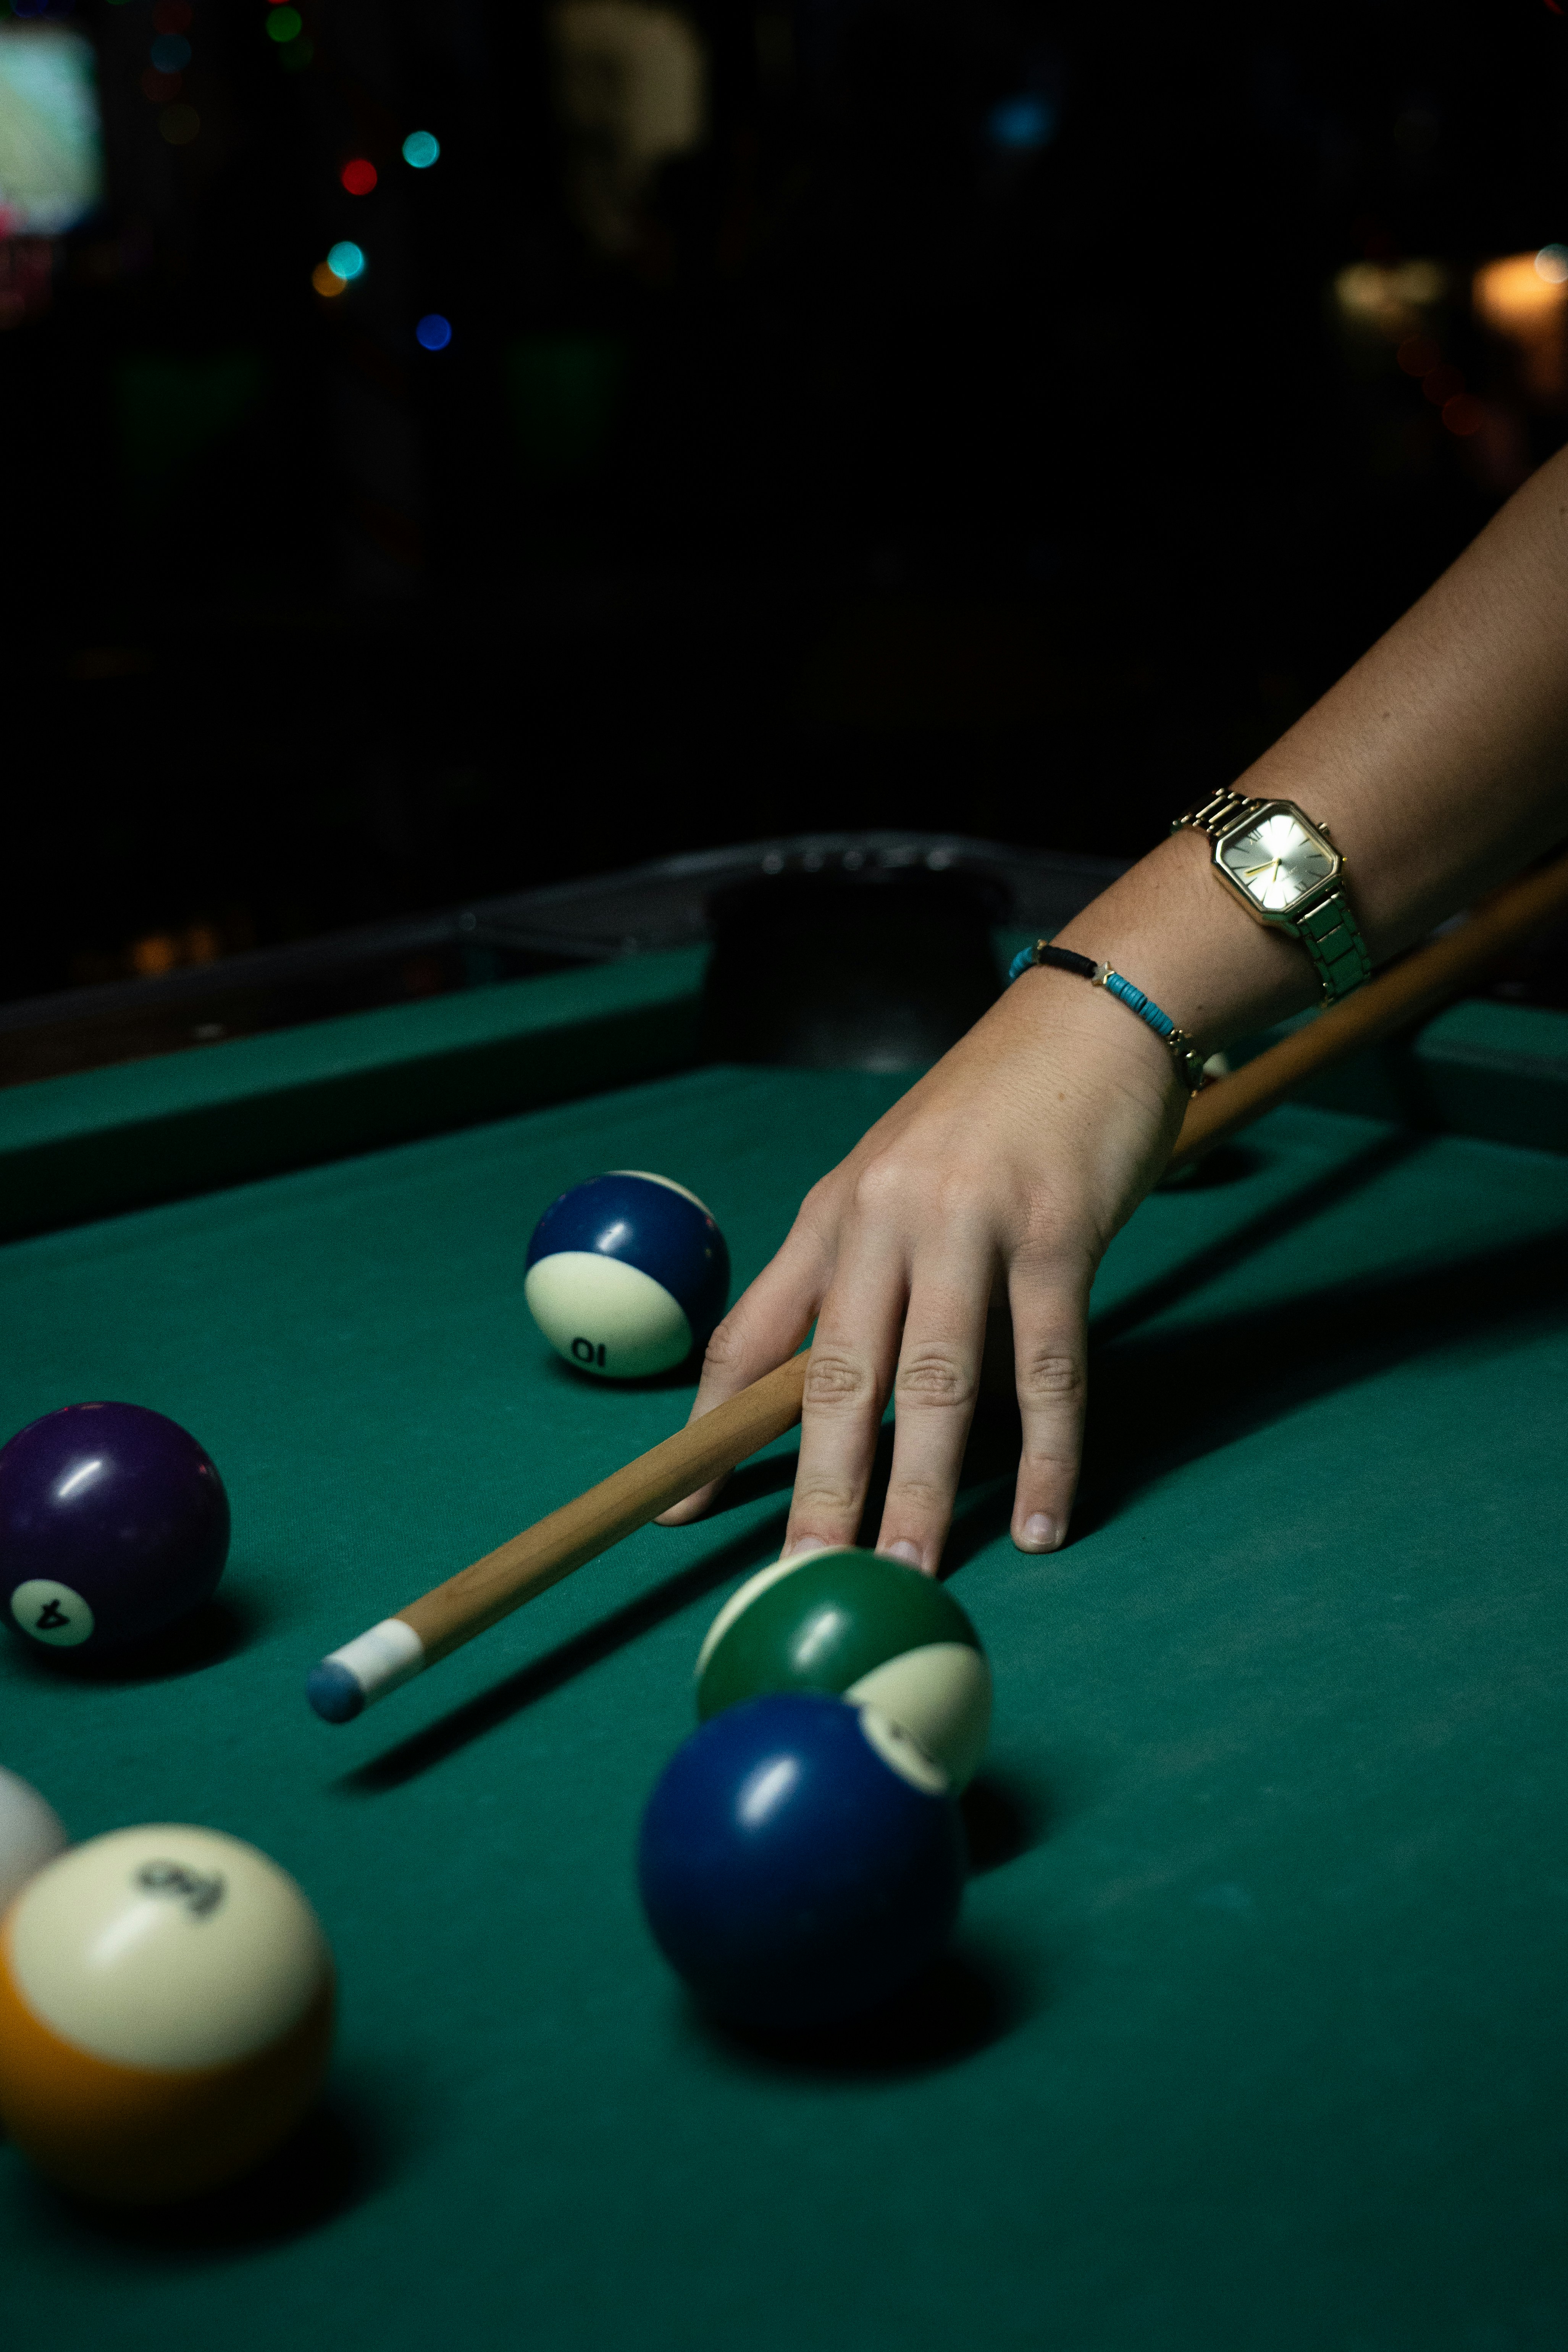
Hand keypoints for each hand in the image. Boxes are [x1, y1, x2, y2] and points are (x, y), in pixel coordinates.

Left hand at [657, 966, 1187, 1571]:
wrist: (1089, 1016)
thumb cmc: (991, 1112)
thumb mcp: (894, 1179)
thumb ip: (857, 1272)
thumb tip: (826, 1386)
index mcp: (832, 1210)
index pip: (750, 1334)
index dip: (711, 1426)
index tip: (679, 1508)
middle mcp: (886, 1219)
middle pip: (838, 1377)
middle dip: (818, 1488)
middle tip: (800, 1577)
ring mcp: (972, 1226)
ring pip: (939, 1386)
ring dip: (922, 1490)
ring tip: (907, 1573)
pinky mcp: (1059, 1235)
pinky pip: (1049, 1368)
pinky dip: (1047, 1455)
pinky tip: (1039, 1522)